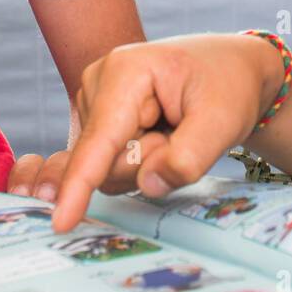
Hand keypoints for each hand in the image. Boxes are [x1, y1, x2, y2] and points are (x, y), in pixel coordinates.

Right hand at [44, 34, 283, 233]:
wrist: (231, 69)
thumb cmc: (227, 86)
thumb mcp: (223, 121)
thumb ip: (188, 157)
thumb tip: (148, 185)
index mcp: (124, 72)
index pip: (99, 142)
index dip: (79, 184)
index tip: (60, 222)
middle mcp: (97, 83)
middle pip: (103, 162)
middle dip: (146, 162)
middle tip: (181, 131)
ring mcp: (93, 102)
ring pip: (105, 168)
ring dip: (145, 161)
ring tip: (173, 129)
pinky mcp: (95, 120)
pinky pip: (106, 164)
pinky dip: (135, 160)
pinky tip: (154, 137)